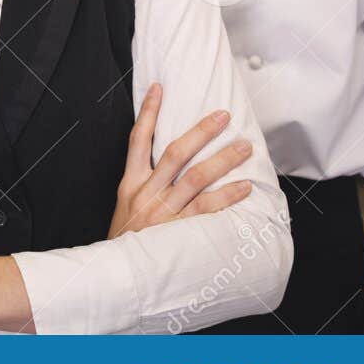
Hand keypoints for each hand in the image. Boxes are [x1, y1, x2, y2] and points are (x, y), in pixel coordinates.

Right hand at [109, 83, 253, 237]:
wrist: (118, 275)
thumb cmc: (125, 239)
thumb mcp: (125, 206)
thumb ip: (143, 184)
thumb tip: (165, 160)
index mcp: (130, 183)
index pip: (137, 139)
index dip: (148, 112)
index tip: (159, 88)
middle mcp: (147, 193)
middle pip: (175, 153)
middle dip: (200, 132)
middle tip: (222, 116)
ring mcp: (164, 212)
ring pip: (196, 178)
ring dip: (222, 160)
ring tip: (244, 147)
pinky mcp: (179, 231)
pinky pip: (208, 209)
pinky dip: (227, 196)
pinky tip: (245, 186)